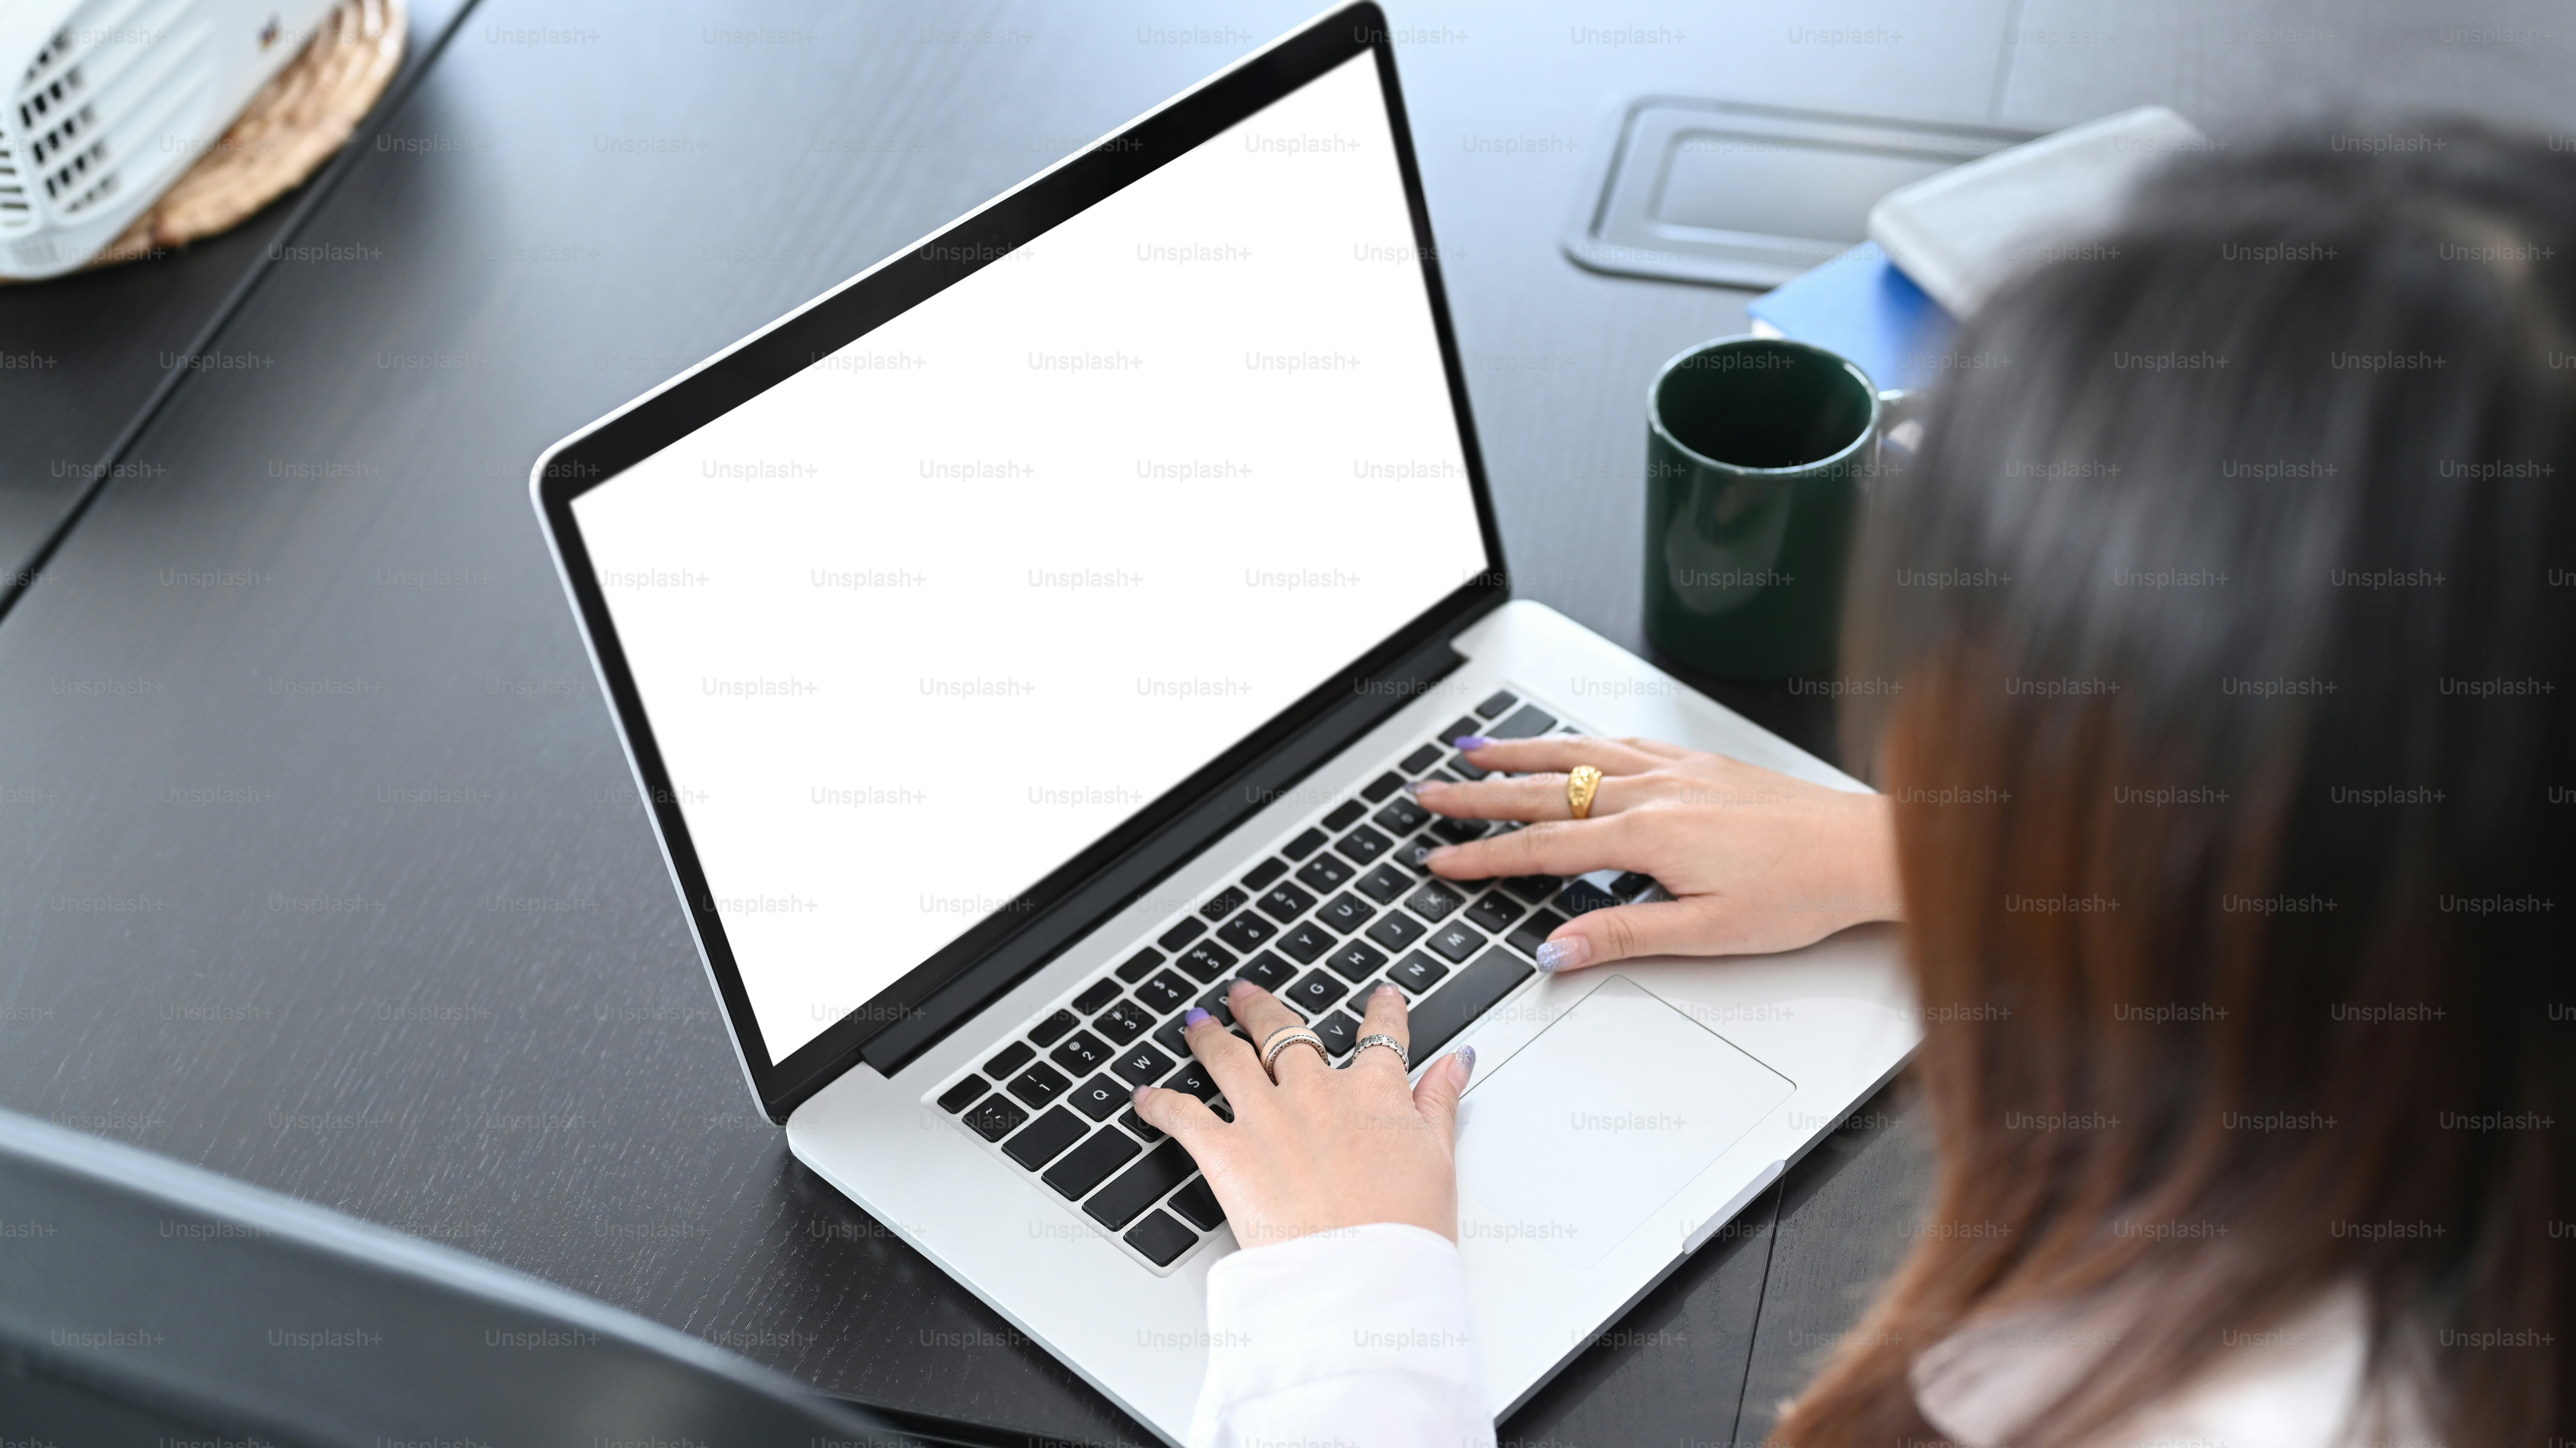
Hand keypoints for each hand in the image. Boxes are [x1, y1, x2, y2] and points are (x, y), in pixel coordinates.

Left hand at [1131, 978, 1472, 1246]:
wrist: (1363, 1276)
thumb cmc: (1405, 1230)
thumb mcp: (1439, 1160)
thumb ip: (1440, 1103)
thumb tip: (1457, 1062)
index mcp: (1374, 1093)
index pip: (1381, 1035)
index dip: (1382, 1011)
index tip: (1382, 997)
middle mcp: (1316, 1092)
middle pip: (1286, 1035)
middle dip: (1263, 1010)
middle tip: (1246, 995)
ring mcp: (1268, 1118)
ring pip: (1229, 1059)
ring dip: (1209, 1038)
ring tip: (1196, 1023)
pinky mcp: (1227, 1153)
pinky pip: (1182, 1116)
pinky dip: (1158, 1103)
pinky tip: (1144, 1097)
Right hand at [1413, 733, 1900, 972]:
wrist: (1863, 850)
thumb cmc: (1800, 892)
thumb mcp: (1707, 933)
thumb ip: (1623, 935)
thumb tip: (1556, 949)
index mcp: (1648, 837)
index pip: (1544, 849)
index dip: (1485, 856)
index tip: (1441, 857)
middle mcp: (1654, 791)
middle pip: (1546, 791)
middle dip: (1479, 795)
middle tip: (1429, 795)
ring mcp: (1676, 769)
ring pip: (1577, 754)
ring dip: (1519, 753)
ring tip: (1473, 753)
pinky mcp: (1699, 761)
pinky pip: (1621, 742)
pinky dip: (1579, 739)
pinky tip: (1566, 741)